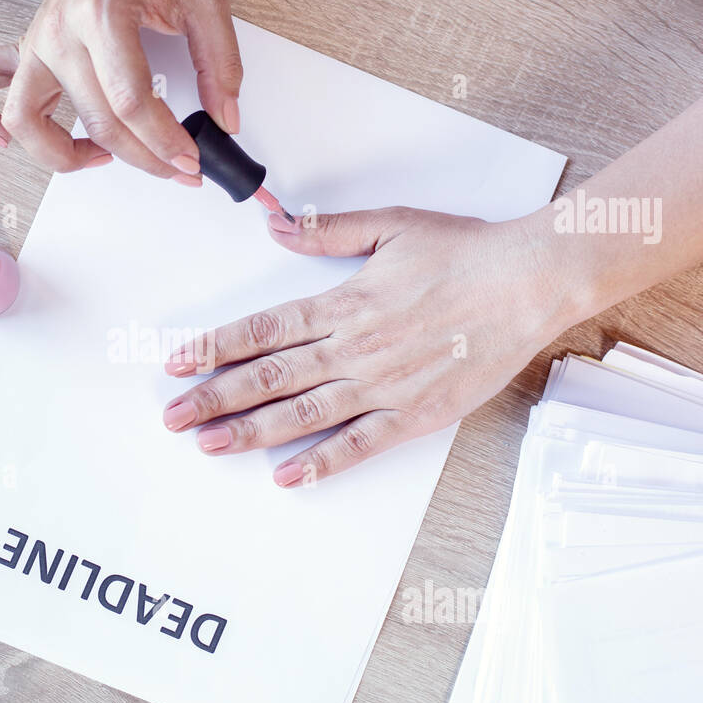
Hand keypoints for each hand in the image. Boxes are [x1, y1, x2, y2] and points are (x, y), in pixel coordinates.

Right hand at [0, 0, 240, 181]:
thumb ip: (220, 62)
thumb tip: (224, 119)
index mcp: (101, 13)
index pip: (130, 102)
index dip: (165, 142)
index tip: (190, 159)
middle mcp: (60, 32)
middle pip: (96, 122)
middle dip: (143, 158)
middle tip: (177, 168)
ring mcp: (37, 44)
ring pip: (30, 125)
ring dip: (66, 158)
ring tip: (108, 159)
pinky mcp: (27, 52)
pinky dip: (4, 130)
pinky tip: (40, 142)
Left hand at [160, 208, 576, 485]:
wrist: (529, 281)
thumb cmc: (466, 252)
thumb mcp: (390, 225)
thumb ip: (327, 230)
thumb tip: (275, 225)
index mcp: (343, 302)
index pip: (262, 329)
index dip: (214, 348)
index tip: (177, 363)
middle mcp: (353, 347)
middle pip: (268, 376)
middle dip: (214, 397)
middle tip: (173, 417)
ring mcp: (382, 384)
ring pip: (302, 413)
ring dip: (251, 431)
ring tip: (209, 445)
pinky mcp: (415, 413)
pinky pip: (360, 444)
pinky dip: (322, 462)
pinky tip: (287, 477)